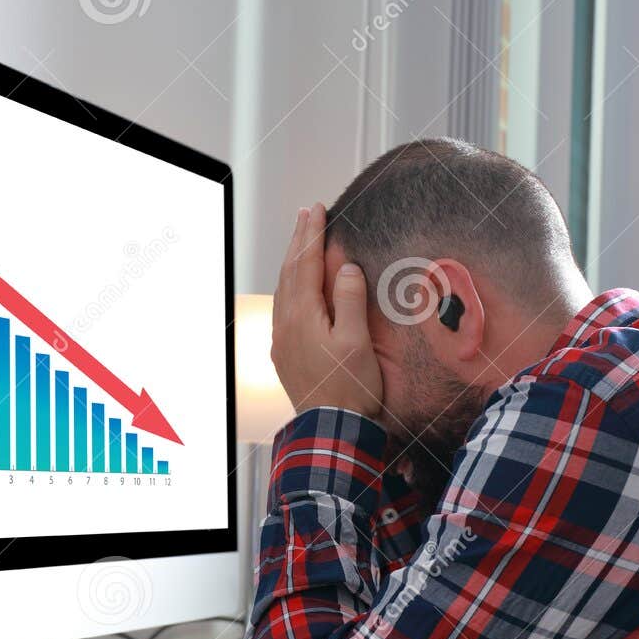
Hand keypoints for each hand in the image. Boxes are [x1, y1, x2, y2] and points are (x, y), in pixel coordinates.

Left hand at [270, 204, 383, 419]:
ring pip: (283, 287)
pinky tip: (295, 285)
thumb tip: (345, 268)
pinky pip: (282, 306)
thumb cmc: (349, 390)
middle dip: (299, 240)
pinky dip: (289, 284)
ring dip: (292, 260)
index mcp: (303, 316)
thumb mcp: (357, 342)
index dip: (312, 234)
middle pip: (290, 271)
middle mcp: (286, 324)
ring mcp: (282, 338)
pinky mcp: (284, 352)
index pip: (306, 264)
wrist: (330, 428)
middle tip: (307, 214)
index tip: (317, 210)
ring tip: (301, 241)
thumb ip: (349, 301)